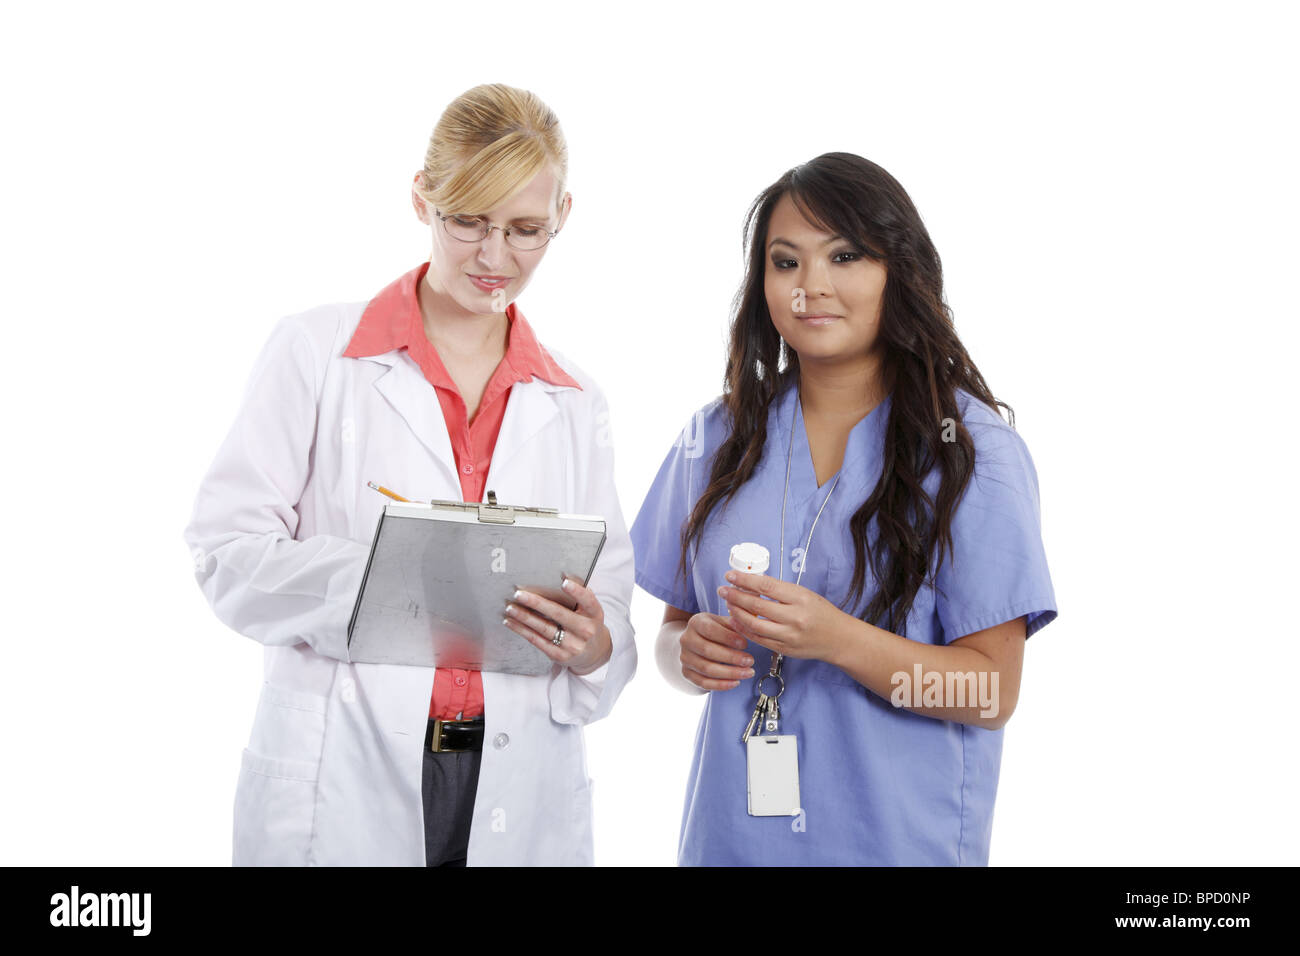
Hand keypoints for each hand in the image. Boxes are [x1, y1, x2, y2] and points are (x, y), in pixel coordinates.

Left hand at [503, 576, 611, 675]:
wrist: (593, 653)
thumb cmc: (587, 624)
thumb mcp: (590, 611)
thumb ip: (580, 596)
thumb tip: (564, 576)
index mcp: (595, 615)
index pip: (588, 601)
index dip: (577, 591)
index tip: (564, 582)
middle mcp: (585, 630)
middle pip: (559, 614)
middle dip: (537, 603)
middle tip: (519, 594)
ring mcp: (572, 644)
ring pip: (544, 628)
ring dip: (524, 617)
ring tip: (510, 608)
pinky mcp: (559, 655)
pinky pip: (537, 640)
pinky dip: (522, 630)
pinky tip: (511, 622)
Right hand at [679, 612, 754, 691]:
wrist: (698, 641)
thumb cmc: (717, 631)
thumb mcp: (724, 622)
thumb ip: (735, 624)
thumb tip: (747, 627)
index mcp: (696, 622)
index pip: (710, 630)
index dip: (728, 638)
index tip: (745, 644)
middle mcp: (687, 639)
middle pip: (708, 650)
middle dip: (732, 657)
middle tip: (750, 661)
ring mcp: (685, 657)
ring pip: (706, 669)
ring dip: (730, 673)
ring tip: (748, 672)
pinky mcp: (687, 672)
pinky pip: (703, 682)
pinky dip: (721, 685)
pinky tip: (736, 682)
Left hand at [717, 570, 847, 662]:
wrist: (839, 639)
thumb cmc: (822, 613)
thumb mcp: (805, 594)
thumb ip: (780, 590)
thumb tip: (754, 581)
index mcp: (800, 599)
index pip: (766, 586)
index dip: (745, 580)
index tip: (731, 576)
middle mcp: (795, 618)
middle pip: (757, 606)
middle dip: (735, 596)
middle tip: (723, 590)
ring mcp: (789, 636)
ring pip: (754, 625)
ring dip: (737, 614)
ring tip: (729, 605)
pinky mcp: (784, 650)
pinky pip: (759, 639)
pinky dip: (744, 629)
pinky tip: (736, 621)